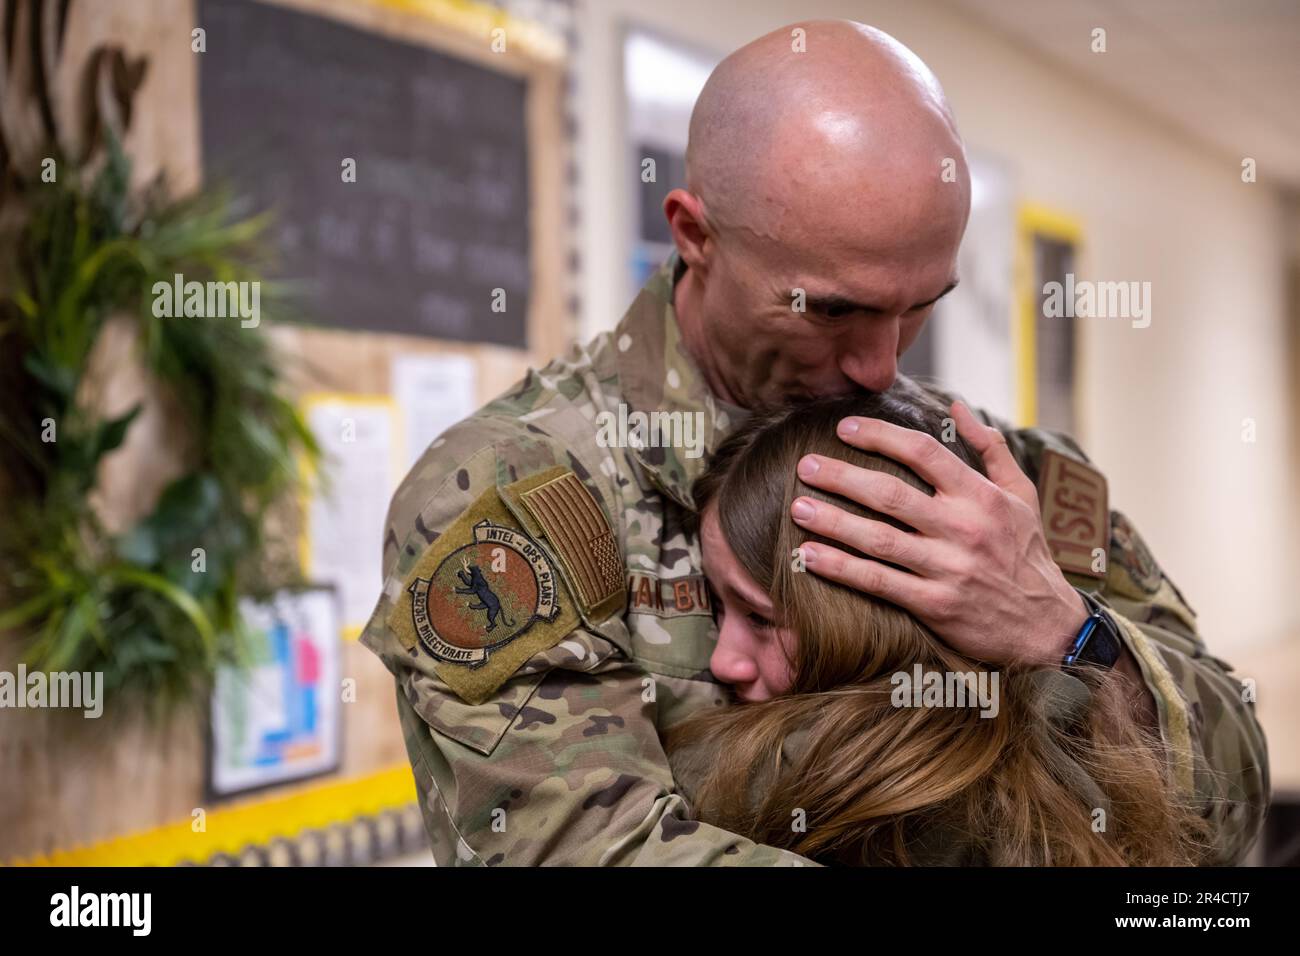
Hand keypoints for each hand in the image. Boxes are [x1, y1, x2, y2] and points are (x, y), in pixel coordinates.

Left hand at [790, 400, 1087, 665]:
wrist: (1048, 626)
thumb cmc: (1028, 553)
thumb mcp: (1022, 494)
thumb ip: (990, 448)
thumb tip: (956, 405)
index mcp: (980, 496)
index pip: (923, 452)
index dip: (881, 436)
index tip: (844, 428)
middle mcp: (962, 528)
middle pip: (890, 494)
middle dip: (842, 477)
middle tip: (805, 465)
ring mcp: (948, 567)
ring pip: (879, 539)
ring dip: (833, 522)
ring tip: (798, 507)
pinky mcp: (935, 605)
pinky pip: (879, 582)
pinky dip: (842, 568)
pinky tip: (810, 556)